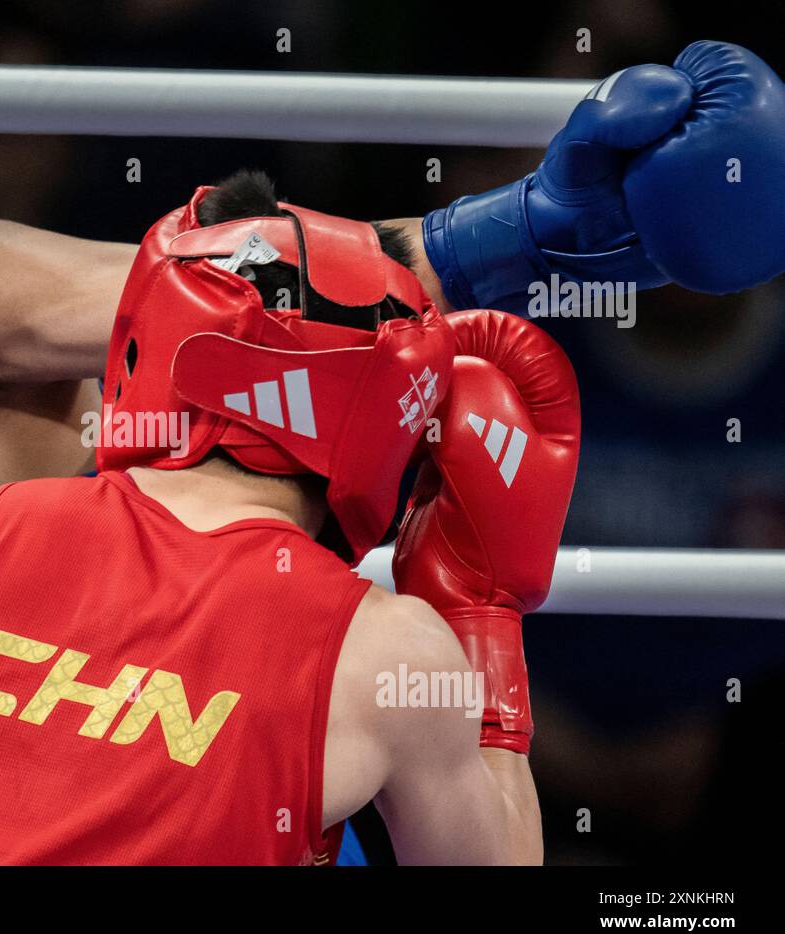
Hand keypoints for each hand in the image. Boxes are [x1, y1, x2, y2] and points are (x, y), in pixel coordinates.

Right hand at [392, 310, 580, 750]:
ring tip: (391, 388)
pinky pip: (423, 424)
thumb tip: (435, 361)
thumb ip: (463, 385)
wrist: (459, 598)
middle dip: (444, 358)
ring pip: (448, 394)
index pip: (525, 344)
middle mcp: (519, 429)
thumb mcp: (482, 441)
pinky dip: (404, 417)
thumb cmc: (488, 530)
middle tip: (406, 356)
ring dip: (419, 389)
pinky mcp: (442, 469)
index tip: (443, 336)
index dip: (485, 332)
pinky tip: (384, 419)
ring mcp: (480, 450)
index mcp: (552, 418)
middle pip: (482, 365)